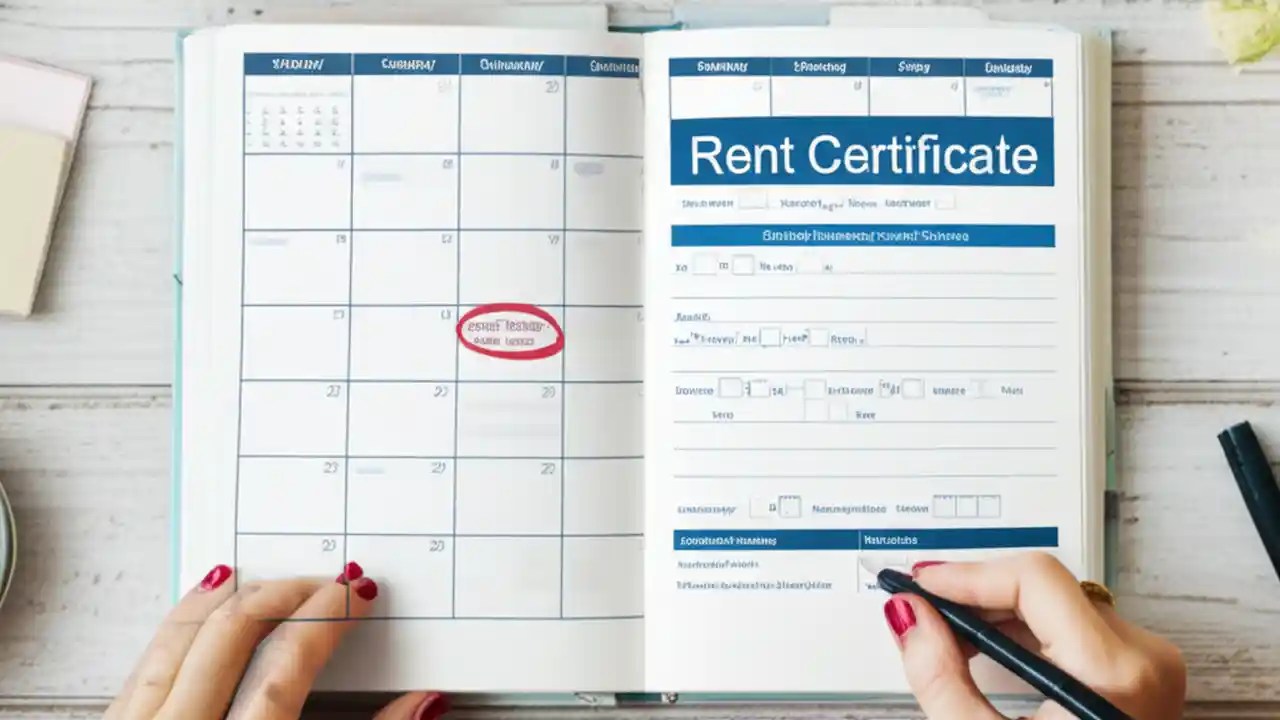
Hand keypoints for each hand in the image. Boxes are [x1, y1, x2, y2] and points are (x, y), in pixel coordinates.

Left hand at [106, 563, 449, 719]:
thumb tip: (423, 704)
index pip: (291, 659)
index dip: (330, 615)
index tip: (357, 595)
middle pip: (236, 629)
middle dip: (289, 592)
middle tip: (326, 584)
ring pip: (182, 633)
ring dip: (230, 597)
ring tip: (265, 579)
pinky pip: (148, 660)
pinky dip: (180, 623)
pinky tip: (198, 611)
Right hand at [883, 552, 1185, 718]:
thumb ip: (938, 675)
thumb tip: (908, 616)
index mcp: (1114, 673)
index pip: (1033, 579)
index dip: (966, 574)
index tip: (921, 583)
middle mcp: (1144, 660)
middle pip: (1044, 586)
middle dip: (975, 594)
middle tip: (922, 607)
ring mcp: (1148, 666)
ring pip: (1056, 602)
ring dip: (997, 613)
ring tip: (949, 635)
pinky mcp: (1141, 675)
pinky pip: (1073, 625)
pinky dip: (1025, 631)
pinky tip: (988, 651)